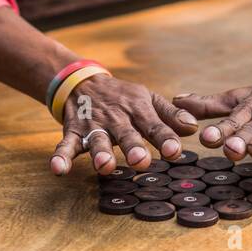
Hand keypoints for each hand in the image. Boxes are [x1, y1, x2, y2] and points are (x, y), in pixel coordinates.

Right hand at [49, 75, 199, 175]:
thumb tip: (194, 127)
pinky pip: (65, 144)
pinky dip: (60, 156)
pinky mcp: (72, 131)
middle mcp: (116, 118)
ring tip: (104, 166)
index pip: (154, 124)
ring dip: (100, 152)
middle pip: (125, 133)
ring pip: (96, 140)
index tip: (174, 152)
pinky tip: (57, 169)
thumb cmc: (123, 97)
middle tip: (140, 161)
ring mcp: (92, 125)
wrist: (83, 81)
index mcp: (137, 109)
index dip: (164, 138)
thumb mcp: (148, 100)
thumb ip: (170, 115)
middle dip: (132, 147)